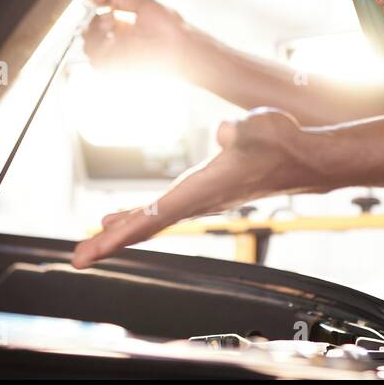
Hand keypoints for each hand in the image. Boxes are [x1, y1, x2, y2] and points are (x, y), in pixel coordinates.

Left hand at [70, 108, 332, 269]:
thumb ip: (242, 129)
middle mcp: (198, 200)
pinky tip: (120, 217)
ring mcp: (200, 200)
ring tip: (93, 239)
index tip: (95, 248)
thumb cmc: (282, 142)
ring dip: (121, 230)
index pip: (155, 215)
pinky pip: (163, 211)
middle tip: (78, 257)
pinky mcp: (203, 194)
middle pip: (147, 226)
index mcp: (203, 189)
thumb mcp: (261, 127)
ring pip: (153, 220)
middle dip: (111, 242)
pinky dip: (138, 217)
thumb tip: (224, 129)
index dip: (123, 232)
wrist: (305, 159)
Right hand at [82, 0, 189, 74]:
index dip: (95, 9)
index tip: (97, 0)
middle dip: (93, 21)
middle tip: (110, 16)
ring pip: (89, 47)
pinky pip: (96, 61)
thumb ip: (121, 1)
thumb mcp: (144, 6)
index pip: (99, 20)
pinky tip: (111, 35)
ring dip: (94, 32)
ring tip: (111, 23)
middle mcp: (119, 42)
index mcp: (125, 28)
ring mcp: (117, 56)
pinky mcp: (119, 67)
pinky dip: (98, 46)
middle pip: (89, 33)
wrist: (182, 47)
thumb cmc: (170, 26)